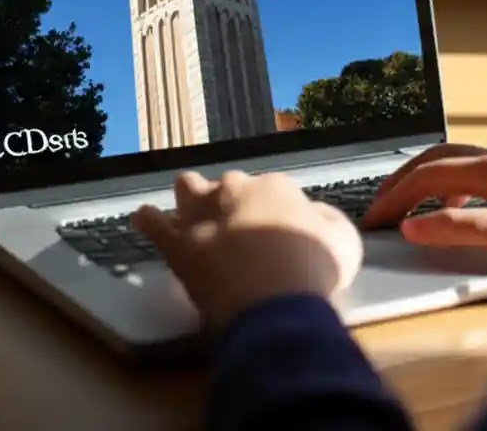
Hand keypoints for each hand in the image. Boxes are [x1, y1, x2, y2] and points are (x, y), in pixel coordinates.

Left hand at [132, 170, 362, 329]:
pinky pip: (153, 224)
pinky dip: (148, 220)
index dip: (277, 210)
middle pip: (230, 185)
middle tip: (243, 229)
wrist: (274, 300)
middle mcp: (235, 190)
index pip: (274, 188)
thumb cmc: (315, 270)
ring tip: (193, 210)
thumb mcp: (344, 242)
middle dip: (234, 201)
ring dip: (191, 197)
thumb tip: (314, 216)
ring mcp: (202, 214)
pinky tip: (142, 218)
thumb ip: (327, 222)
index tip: (282, 232)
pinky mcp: (177, 245)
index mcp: (276, 186)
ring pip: (188, 188)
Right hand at [360, 144, 486, 262]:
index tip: (373, 220)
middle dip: (403, 181)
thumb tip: (412, 226)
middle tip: (379, 206)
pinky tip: (459, 212)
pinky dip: (453, 191)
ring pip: (458, 165)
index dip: (395, 195)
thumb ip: (459, 229)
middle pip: (438, 159)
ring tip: (410, 209)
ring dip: (427, 183)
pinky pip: (477, 178)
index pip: (427, 173)